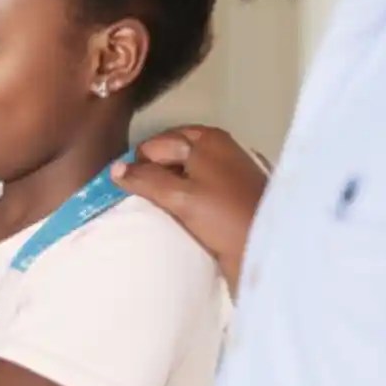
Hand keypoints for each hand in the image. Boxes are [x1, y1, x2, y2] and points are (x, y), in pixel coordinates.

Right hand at [112, 126, 267, 293]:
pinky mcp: (235, 189)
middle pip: (169, 153)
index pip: (154, 145)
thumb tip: (114, 169)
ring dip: (169, 185)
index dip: (139, 166)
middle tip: (144, 201)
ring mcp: (229, 167)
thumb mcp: (180, 197)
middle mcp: (218, 146)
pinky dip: (186, 193)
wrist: (271, 247)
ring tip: (162, 209)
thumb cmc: (224, 217)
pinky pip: (199, 183)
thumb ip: (145, 179)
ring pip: (184, 169)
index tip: (132, 192)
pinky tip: (183, 212)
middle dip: (154, 172)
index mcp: (205, 138)